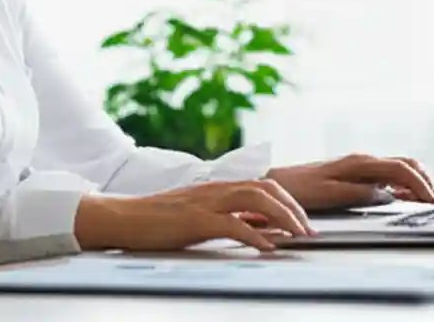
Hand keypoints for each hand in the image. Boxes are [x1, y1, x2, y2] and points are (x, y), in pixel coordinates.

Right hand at [74, 179, 317, 251]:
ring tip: (299, 236)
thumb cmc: (158, 220)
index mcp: (218, 187)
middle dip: (294, 209)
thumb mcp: (200, 216)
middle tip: (310, 231)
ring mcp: (206, 202)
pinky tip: (268, 248)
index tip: (304, 222)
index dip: (288, 202)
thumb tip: (261, 230)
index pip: (263, 186)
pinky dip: (255, 236)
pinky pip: (233, 225)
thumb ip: (229, 218)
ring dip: (283, 217)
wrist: (123, 216)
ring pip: (256, 200)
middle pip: (267, 189)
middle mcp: (216, 189)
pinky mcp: (196, 220)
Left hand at [265, 154, 433, 210]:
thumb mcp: (329, 194)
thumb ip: (359, 193)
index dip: (421, 185)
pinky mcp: (357, 173)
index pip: (401, 169)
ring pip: (400, 168)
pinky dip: (405, 184)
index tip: (432, 202)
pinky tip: (407, 197)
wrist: (276, 181)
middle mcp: (363, 160)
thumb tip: (386, 195)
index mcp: (359, 163)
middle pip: (407, 164)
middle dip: (426, 181)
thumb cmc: (299, 188)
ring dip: (418, 182)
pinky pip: (389, 174)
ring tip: (429, 201)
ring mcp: (361, 165)